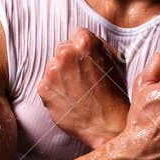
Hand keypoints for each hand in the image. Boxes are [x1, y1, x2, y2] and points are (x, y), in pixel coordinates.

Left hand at [37, 27, 129, 148]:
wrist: (106, 124)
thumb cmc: (114, 93)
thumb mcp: (115, 61)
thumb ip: (98, 45)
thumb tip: (86, 40)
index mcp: (85, 42)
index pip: (76, 35)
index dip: (83, 49)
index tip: (87, 61)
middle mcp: (65, 53)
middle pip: (62, 49)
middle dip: (70, 61)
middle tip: (82, 78)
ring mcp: (52, 72)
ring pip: (53, 66)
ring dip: (61, 75)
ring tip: (76, 90)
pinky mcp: (44, 89)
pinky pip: (46, 84)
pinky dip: (54, 91)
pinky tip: (68, 99)